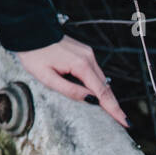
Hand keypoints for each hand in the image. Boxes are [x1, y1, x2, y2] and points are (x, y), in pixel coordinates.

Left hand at [14, 35, 129, 127]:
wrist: (28, 31)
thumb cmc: (34, 55)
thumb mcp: (46, 77)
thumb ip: (69, 90)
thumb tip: (91, 101)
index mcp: (81, 65)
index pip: (102, 92)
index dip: (114, 109)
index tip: (126, 122)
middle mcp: (89, 57)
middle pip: (104, 86)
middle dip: (112, 104)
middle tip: (122, 122)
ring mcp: (88, 53)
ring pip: (100, 78)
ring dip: (104, 94)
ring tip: (111, 112)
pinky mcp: (84, 51)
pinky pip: (94, 71)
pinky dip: (96, 83)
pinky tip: (94, 93)